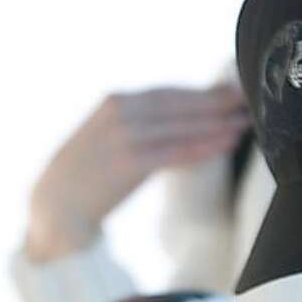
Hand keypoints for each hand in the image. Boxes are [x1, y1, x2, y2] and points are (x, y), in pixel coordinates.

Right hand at [23, 81, 249, 258]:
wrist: (54, 210)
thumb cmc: (80, 182)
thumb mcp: (102, 140)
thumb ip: (131, 126)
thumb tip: (165, 125)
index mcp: (113, 102)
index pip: (166, 93)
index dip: (199, 92)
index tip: (227, 91)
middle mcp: (119, 112)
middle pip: (178, 103)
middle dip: (215, 102)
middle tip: (247, 100)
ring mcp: (125, 136)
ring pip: (182, 125)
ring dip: (217, 123)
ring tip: (245, 122)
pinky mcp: (131, 163)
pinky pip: (177, 151)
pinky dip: (204, 146)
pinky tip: (227, 143)